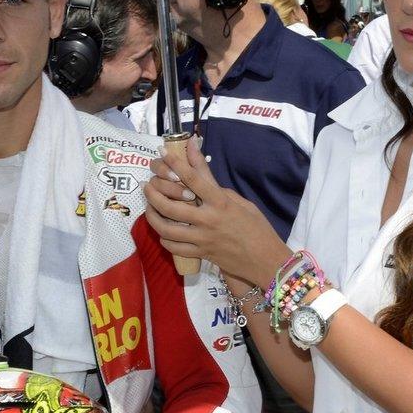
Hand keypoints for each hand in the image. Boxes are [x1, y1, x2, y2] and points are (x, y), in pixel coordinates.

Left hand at [144, 137, 288, 287]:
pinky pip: (174, 248)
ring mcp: (203, 239)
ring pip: (167, 228)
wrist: (265, 260)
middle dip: (153, 193)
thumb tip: (200, 174)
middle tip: (146, 185)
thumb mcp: (241, 202)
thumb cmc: (257, 228)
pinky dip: (164, 239)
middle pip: (171, 205)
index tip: (163, 152)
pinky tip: (162, 231)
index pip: (193, 179)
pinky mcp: (201, 254)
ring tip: (148, 208)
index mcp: (221, 202)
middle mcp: (209, 219)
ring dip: (152, 217)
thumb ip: (218, 190)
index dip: (176, 164)